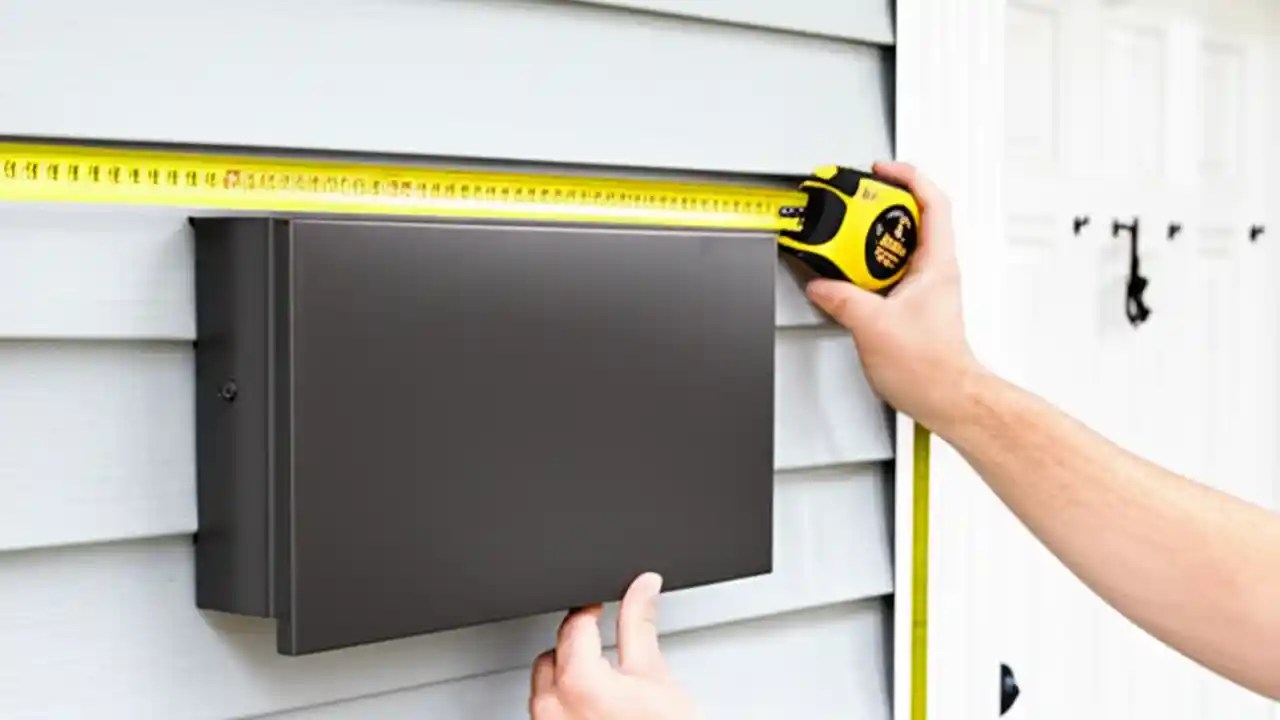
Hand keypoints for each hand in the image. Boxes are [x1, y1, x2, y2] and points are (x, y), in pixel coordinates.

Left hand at [529, 573, 698, 719]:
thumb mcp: (654, 676)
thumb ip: (640, 623)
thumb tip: (643, 586)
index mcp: (578, 683)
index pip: (573, 625)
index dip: (590, 609)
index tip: (599, 606)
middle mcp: (552, 710)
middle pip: (552, 653)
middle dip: (576, 644)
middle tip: (605, 645)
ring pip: (543, 685)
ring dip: (566, 674)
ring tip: (602, 680)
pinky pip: (544, 714)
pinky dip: (562, 702)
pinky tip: (591, 707)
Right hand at [804, 161, 981, 431]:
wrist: (945, 397)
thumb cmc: (930, 367)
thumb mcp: (872, 325)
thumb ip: (841, 298)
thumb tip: (820, 284)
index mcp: (936, 263)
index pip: (932, 201)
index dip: (907, 176)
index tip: (880, 169)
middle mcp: (935, 271)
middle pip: (911, 218)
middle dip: (880, 205)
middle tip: (853, 203)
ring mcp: (925, 288)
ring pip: (898, 246)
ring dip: (871, 239)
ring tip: (845, 240)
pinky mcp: (913, 306)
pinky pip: (888, 273)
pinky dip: (867, 268)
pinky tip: (848, 279)